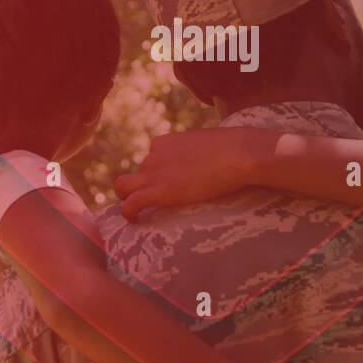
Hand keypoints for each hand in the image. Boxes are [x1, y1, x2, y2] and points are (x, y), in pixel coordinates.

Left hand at [113, 128, 275, 220]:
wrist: (238, 153)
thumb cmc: (235, 148)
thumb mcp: (210, 144)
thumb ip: (200, 153)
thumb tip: (210, 163)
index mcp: (165, 142)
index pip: (151, 158)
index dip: (157, 174)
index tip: (168, 186)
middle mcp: (153, 155)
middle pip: (137, 174)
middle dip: (140, 187)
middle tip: (150, 203)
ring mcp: (154, 172)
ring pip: (123, 187)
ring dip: (126, 199)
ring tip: (136, 214)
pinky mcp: (159, 191)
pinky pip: (131, 204)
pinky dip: (128, 213)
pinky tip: (135, 221)